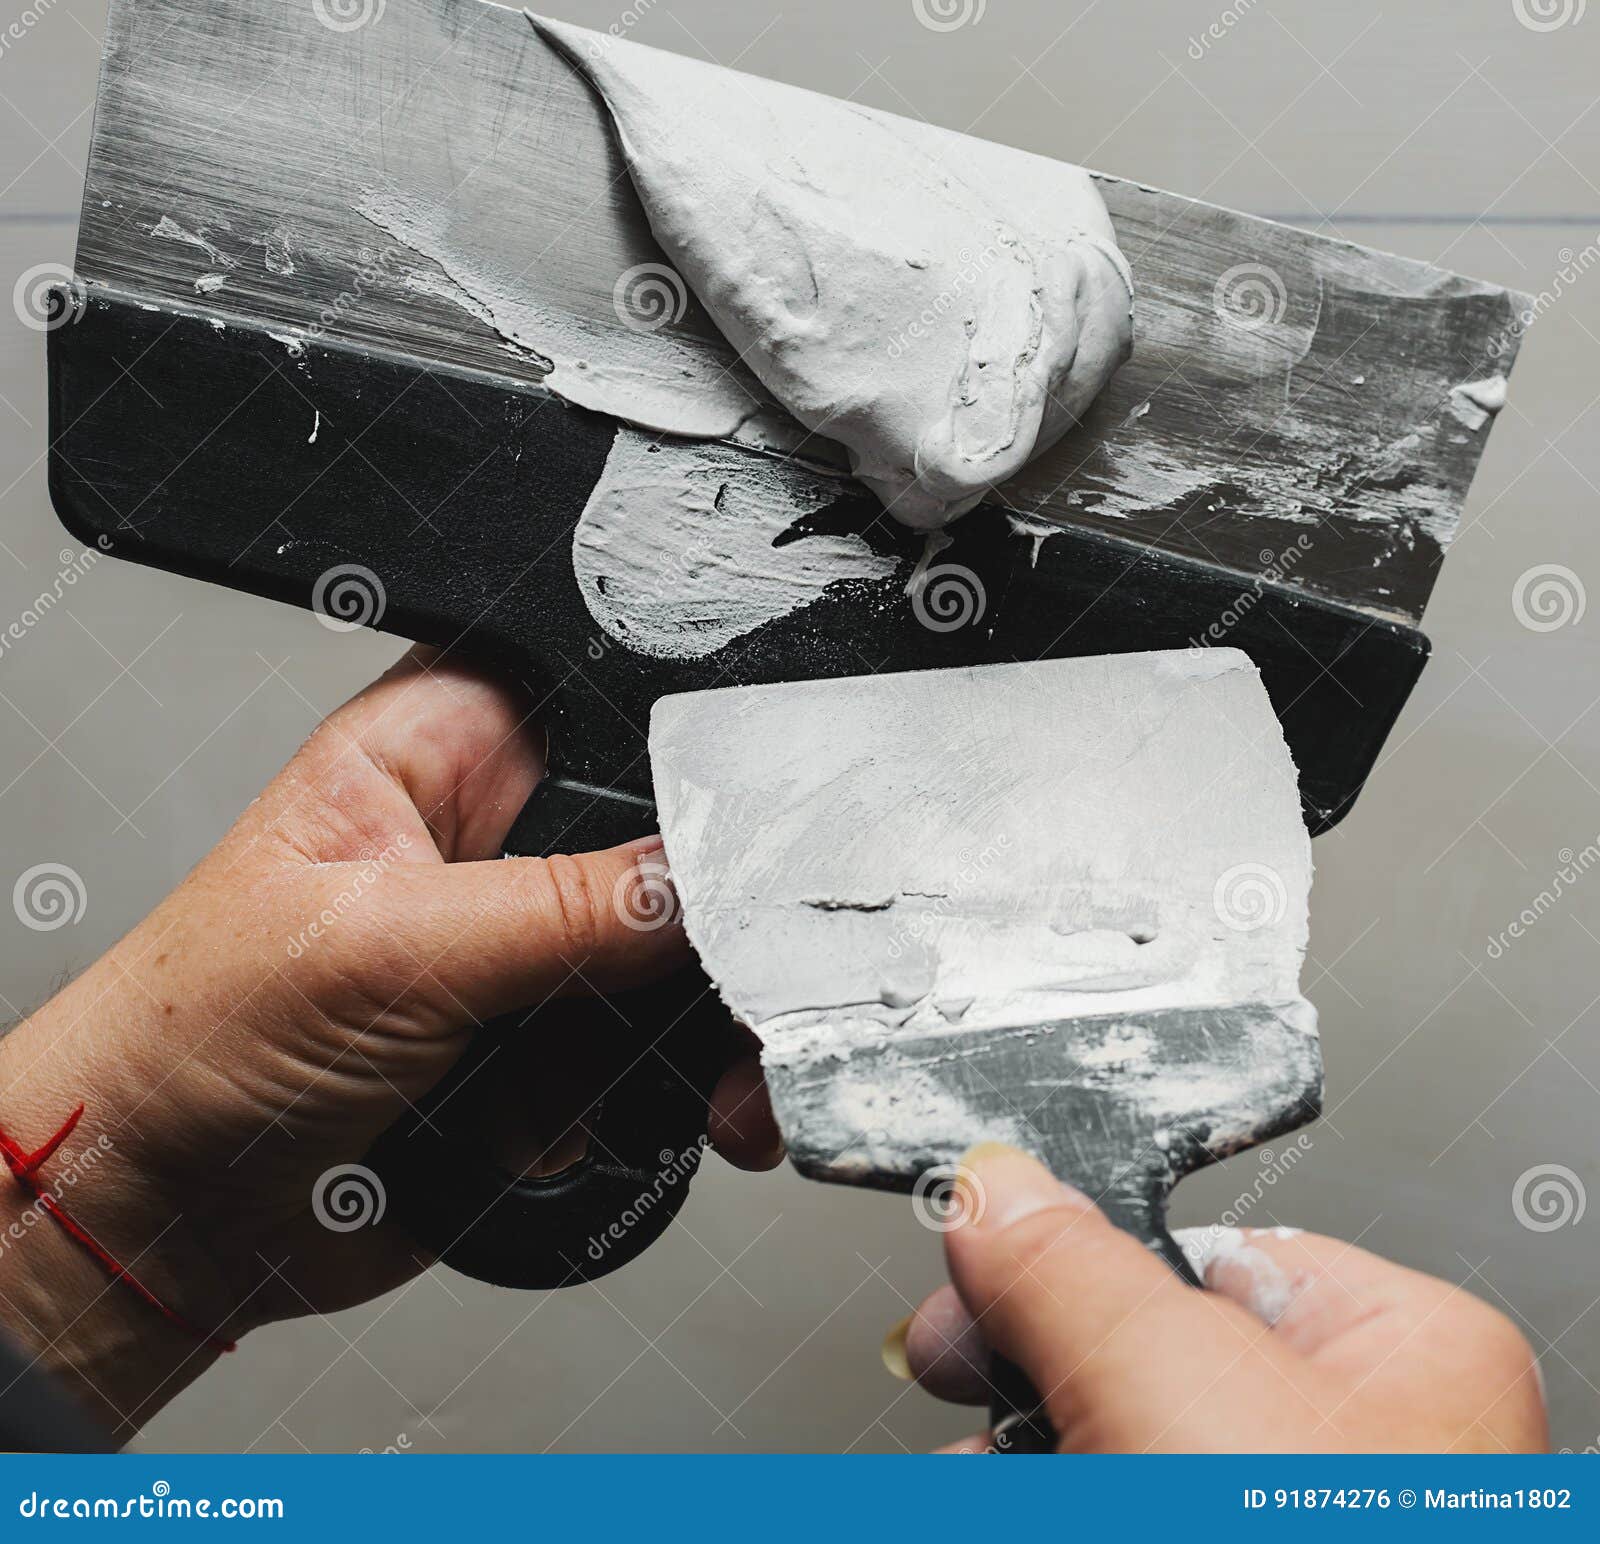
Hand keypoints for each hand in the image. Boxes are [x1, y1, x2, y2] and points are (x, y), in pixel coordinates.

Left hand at [0, 648, 778, 1436]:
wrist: (170, 1219)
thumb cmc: (194, 1037)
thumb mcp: (383, 946)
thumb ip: (558, 910)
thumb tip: (700, 887)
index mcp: (445, 748)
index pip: (610, 707)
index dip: (686, 757)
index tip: (748, 833)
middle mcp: (502, 836)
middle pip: (669, 841)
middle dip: (715, 919)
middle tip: (743, 978)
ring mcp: (535, 944)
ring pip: (680, 956)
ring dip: (703, 1025)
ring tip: (719, 1080)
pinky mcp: (552, 1039)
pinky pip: (656, 1048)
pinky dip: (675, 1092)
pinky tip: (668, 1115)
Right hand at [886, 1144, 1546, 1452]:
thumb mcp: (1174, 1386)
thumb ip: (1071, 1269)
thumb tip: (992, 1183)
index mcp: (1404, 1356)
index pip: (1201, 1247)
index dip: (1073, 1249)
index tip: (976, 1251)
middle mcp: (1363, 1442)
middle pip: (1143, 1345)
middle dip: (1027, 1352)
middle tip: (951, 1353)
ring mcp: (1290, 1502)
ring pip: (1118, 1432)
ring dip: (1018, 1430)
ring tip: (969, 1447)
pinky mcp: (1225, 1539)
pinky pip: (1113, 1478)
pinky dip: (1036, 1472)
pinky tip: (991, 1473)